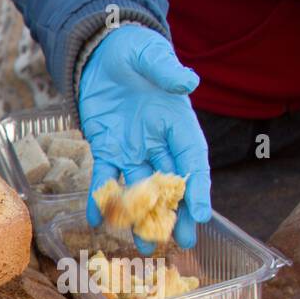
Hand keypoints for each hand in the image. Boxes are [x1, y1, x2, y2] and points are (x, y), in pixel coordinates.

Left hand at [78, 25, 210, 252]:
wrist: (103, 54)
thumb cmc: (136, 53)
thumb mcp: (152, 57)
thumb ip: (167, 71)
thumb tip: (188, 82)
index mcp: (179, 124)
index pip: (193, 163)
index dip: (198, 189)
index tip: (201, 215)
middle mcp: (158, 143)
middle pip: (169, 185)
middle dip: (175, 215)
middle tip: (182, 243)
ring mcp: (132, 149)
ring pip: (139, 190)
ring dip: (139, 217)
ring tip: (142, 246)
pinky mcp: (106, 149)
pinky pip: (104, 178)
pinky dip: (100, 198)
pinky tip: (98, 220)